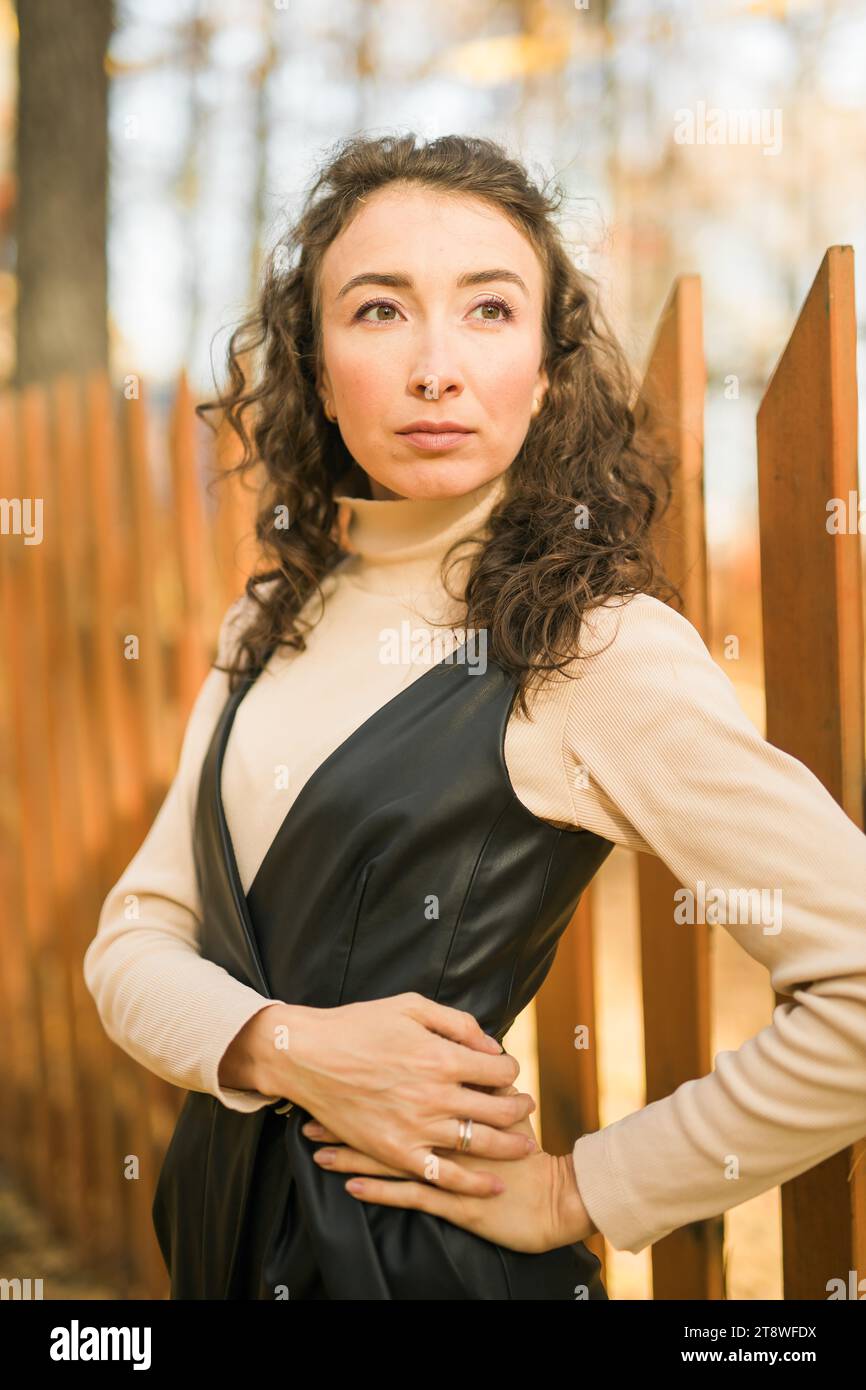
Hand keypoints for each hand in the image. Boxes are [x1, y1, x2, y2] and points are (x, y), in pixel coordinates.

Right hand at [251, 992, 538, 1196]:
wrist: (306, 1056)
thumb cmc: (358, 1025)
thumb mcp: (411, 1007)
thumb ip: (457, 1023)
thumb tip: (491, 1044)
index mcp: (442, 1056)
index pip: (500, 1069)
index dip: (511, 1070)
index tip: (507, 1071)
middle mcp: (435, 1095)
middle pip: (499, 1109)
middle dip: (520, 1108)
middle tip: (527, 1108)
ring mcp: (416, 1127)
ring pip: (480, 1144)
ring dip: (511, 1145)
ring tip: (525, 1145)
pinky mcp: (395, 1152)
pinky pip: (443, 1177)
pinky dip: (472, 1185)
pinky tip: (493, 1186)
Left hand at [301, 1084, 597, 1254]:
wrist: (554, 1198)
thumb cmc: (530, 1147)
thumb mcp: (507, 1096)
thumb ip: (484, 1068)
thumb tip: (463, 1043)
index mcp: (460, 1093)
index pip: (412, 1075)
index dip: (372, 1066)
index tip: (340, 1059)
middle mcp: (447, 1125)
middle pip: (387, 1109)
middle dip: (347, 1106)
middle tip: (312, 1097)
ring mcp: (447, 1164)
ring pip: (389, 1152)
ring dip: (349, 1147)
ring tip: (313, 1137)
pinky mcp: (448, 1198)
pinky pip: (404, 1190)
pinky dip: (374, 1186)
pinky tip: (347, 1181)